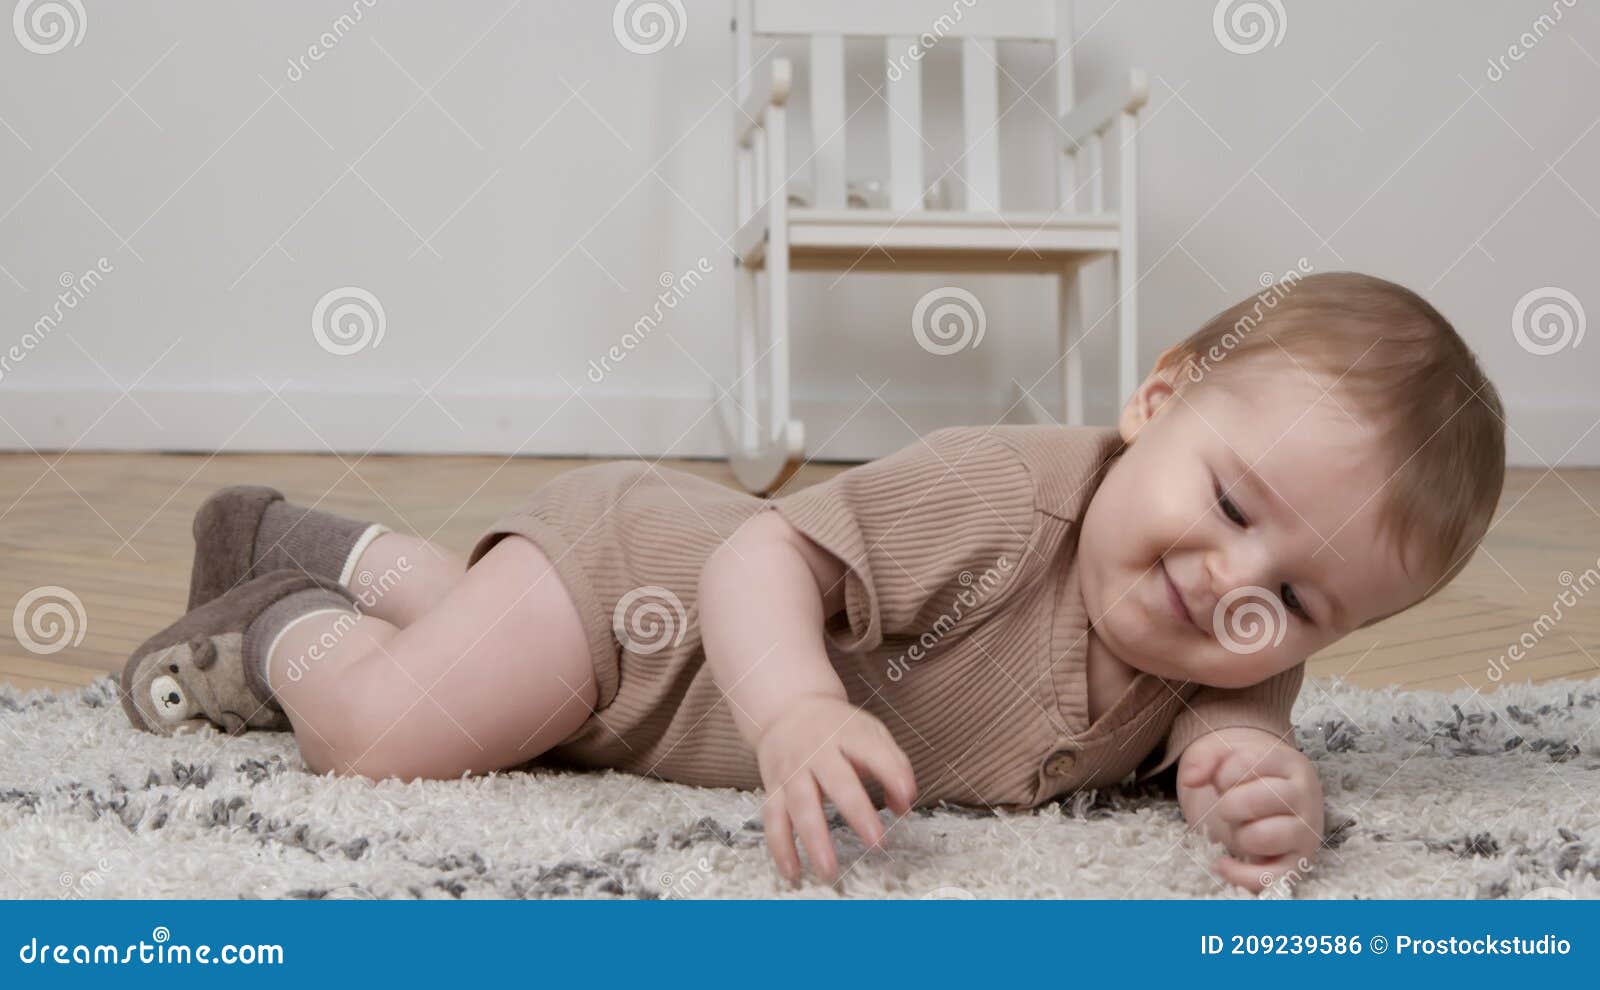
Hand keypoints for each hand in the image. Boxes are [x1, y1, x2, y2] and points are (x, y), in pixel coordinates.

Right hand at [754, 693, 916, 885]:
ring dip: (814, 841)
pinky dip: (781, 849)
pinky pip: (774, 821)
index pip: (873, 751)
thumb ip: (893, 765)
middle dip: (857, 813)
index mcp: (847, 734)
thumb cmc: (838, 728)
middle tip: (878, 843)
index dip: (891, 772)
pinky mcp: (773, 787)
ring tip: (830, 872)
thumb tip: (904, 807)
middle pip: (837, 782)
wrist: (787, 707)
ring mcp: (792, 770)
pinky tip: (793, 874)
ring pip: (800, 806)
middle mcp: (817, 752)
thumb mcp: (870, 733)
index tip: (907, 796)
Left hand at [1175, 726, 1323, 893]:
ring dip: (1239, 835)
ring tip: (1241, 828)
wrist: (1266, 799)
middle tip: (1231, 806)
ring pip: (1263, 836)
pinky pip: (1272, 877)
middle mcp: (1304, 797)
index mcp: (1289, 763)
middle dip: (1228, 805)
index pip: (1247, 763)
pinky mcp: (1297, 863)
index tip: (1222, 780)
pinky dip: (1241, 875)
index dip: (1222, 774)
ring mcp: (1305, 832)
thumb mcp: (1223, 754)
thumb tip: (1191, 780)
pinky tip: (1223, 864)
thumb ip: (1203, 758)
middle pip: (1254, 800)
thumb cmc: (1245, 776)